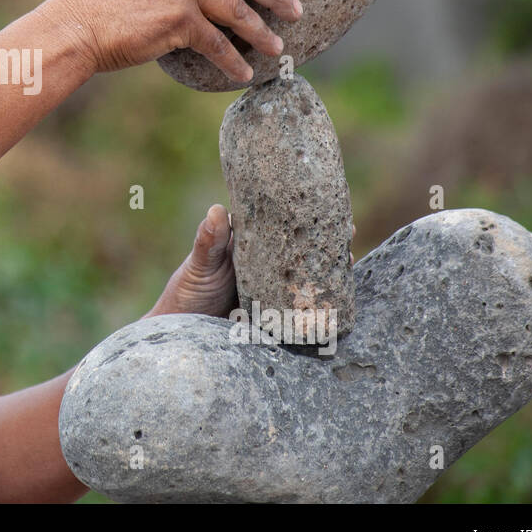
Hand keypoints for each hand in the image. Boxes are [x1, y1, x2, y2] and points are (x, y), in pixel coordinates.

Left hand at [145, 211, 357, 319]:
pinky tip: (336, 299)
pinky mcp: (276, 316)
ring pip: (304, 276)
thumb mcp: (198, 265)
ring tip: (347, 262)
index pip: (277, 222)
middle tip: (346, 231)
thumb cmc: (188, 291)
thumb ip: (208, 242)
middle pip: (298, 248)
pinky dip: (318, 302)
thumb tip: (216, 208)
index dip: (299, 211)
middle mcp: (264, 264)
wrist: (184, 331)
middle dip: (323, 239)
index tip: (322, 201)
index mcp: (248, 245)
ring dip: (326, 270)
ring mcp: (272, 289)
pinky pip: (300, 307)